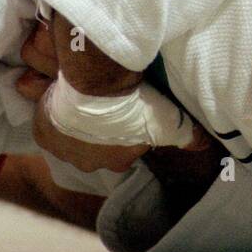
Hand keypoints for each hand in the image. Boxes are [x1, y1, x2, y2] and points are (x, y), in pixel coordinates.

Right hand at [15, 20, 211, 171]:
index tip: (127, 113)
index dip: (125, 132)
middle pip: (94, 146)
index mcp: (118, 161)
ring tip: (79, 98)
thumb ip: (189, 136)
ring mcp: (63, 150)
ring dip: (73, 122)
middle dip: (97, 129)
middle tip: (102, 104)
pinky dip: (51, 111)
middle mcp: (88, 163)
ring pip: (69, 136)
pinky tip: (59, 96)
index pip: (124, 150)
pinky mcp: (43, 133)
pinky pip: (47, 124)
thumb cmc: (133, 107)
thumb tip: (209, 146)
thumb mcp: (168, 122)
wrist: (94, 88)